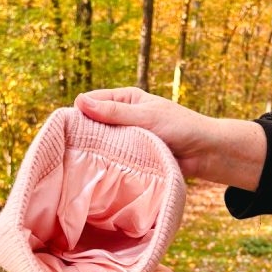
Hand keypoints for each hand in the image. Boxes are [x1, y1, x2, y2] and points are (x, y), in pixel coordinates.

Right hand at [75, 87, 217, 179]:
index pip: (91, 102)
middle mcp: (122, 117)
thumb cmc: (180, 127)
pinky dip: (108, 164)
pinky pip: (113, 159)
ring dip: (96, 151)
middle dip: (84, 135)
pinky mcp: (131, 157)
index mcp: (125, 99)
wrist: (204, 153)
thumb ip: (114, 113)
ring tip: (83, 162)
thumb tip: (79, 102)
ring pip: (101, 144)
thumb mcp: (145, 117)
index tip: (67, 130)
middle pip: (92, 124)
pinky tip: (98, 171)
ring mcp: (126, 138)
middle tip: (71, 150)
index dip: (78, 114)